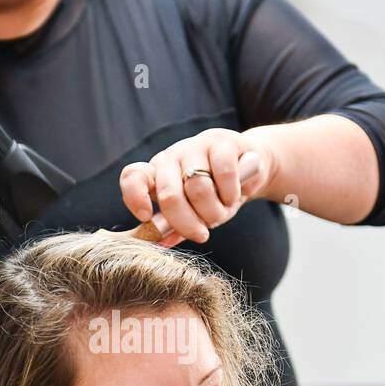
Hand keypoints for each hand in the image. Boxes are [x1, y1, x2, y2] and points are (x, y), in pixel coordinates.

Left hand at [118, 128, 273, 246]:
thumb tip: (158, 244)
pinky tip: (234, 196)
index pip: (133, 177)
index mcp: (158, 174)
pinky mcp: (223, 141)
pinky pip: (224, 173)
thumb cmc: (216, 195)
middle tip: (201, 235)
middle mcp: (172, 157)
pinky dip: (231, 194)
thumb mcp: (193, 213)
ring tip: (222, 212)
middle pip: (169, 195)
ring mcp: (196, 146)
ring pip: (199, 188)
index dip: (135, 197)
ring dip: (214, 211)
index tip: (146, 217)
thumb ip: (175, 228)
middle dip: (187, 223)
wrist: (251, 168)